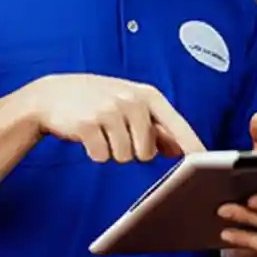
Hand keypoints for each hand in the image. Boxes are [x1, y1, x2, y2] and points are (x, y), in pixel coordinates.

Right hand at [24, 74, 204, 162]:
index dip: (191, 145)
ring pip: (125, 156)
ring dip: (112, 152)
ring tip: (101, 132)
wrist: (51, 95)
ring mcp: (109, 111)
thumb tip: (180, 149)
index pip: (176, 124)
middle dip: (132, 150)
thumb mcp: (128, 105)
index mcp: (147, 95)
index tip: (205, 161)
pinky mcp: (88, 124)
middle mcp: (131, 100)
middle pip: (147, 151)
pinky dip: (94, 152)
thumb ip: (156, 127)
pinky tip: (87, 136)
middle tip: (116, 133)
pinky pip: (101, 156)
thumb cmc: (95, 100)